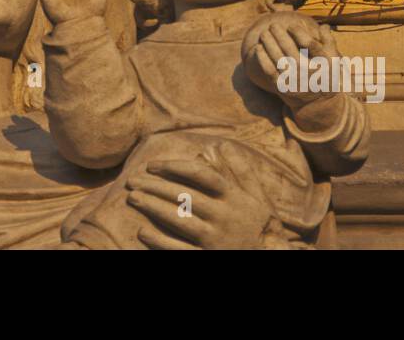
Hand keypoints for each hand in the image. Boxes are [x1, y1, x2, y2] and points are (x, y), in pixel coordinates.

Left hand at [124, 143, 274, 249]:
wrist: (271, 260)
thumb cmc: (261, 228)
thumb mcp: (258, 198)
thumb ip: (242, 171)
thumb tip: (223, 145)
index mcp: (233, 198)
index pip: (201, 175)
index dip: (174, 167)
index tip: (152, 166)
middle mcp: (223, 217)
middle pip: (183, 196)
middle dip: (155, 187)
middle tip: (132, 181)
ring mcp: (214, 239)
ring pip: (178, 220)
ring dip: (153, 208)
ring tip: (133, 199)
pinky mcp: (206, 258)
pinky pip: (178, 249)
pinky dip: (159, 240)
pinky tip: (142, 231)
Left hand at [242, 12, 339, 112]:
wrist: (316, 104)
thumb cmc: (325, 76)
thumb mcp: (334, 60)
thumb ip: (329, 41)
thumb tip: (323, 25)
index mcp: (322, 63)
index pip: (309, 43)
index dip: (298, 32)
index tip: (291, 25)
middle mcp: (307, 72)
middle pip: (289, 48)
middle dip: (279, 34)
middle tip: (273, 25)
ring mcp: (293, 80)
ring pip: (277, 57)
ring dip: (268, 42)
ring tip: (264, 33)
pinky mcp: (282, 86)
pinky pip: (269, 69)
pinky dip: (262, 57)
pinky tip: (259, 47)